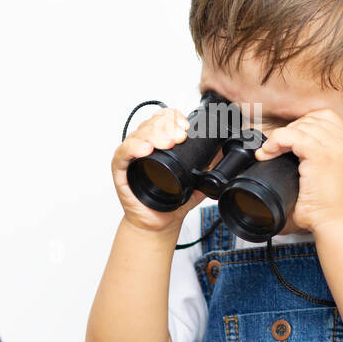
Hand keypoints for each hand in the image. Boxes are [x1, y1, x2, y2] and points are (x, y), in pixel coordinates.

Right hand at [112, 107, 204, 234]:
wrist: (159, 224)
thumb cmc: (170, 202)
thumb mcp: (194, 180)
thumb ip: (208, 166)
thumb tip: (222, 152)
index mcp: (158, 144)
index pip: (163, 119)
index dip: (174, 118)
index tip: (185, 127)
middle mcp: (143, 146)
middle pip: (151, 123)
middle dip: (166, 125)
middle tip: (178, 137)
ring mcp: (131, 157)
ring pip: (138, 134)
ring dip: (153, 134)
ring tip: (166, 142)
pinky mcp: (120, 170)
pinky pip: (123, 153)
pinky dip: (134, 147)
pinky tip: (145, 149)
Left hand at [253, 109, 342, 232]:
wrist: (334, 222)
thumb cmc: (327, 204)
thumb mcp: (328, 170)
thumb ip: (316, 152)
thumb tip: (288, 143)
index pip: (323, 116)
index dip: (302, 124)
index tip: (289, 141)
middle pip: (310, 119)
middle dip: (289, 132)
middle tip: (276, 149)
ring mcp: (335, 147)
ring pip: (299, 126)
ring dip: (280, 137)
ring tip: (270, 153)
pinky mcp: (321, 155)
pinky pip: (292, 136)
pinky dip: (276, 142)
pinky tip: (268, 154)